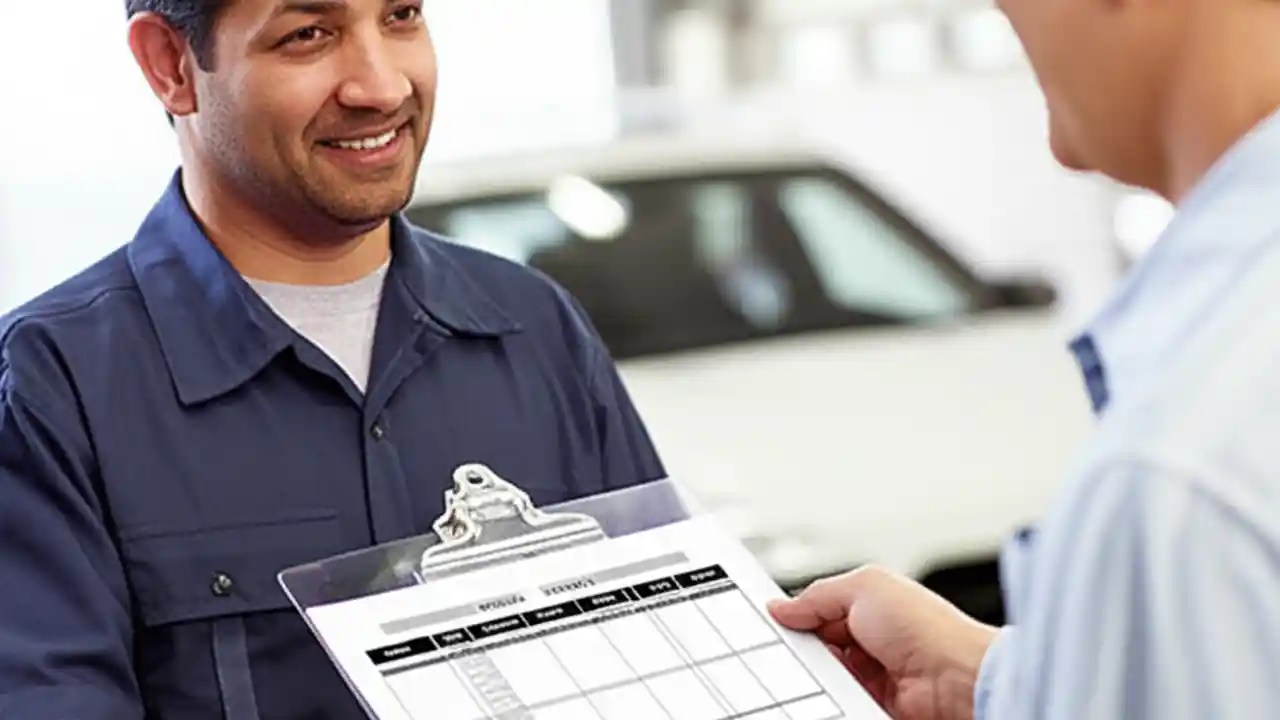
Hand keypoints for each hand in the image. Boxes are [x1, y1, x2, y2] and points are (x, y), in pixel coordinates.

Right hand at [769, 566, 997, 719]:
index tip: (773, 623)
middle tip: (796, 648)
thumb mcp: (863, 587)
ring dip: (817, 674)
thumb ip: (818, 595)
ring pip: (824, 675)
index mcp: (869, 603)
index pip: (818, 609)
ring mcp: (872, 673)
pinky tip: (831, 690)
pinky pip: (838, 700)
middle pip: (818, 644)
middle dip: (804, 646)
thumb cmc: (927, 627)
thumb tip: (783, 606)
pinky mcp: (873, 702)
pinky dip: (831, 697)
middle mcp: (871, 637)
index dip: (797, 615)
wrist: (957, 679)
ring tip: (819, 670)